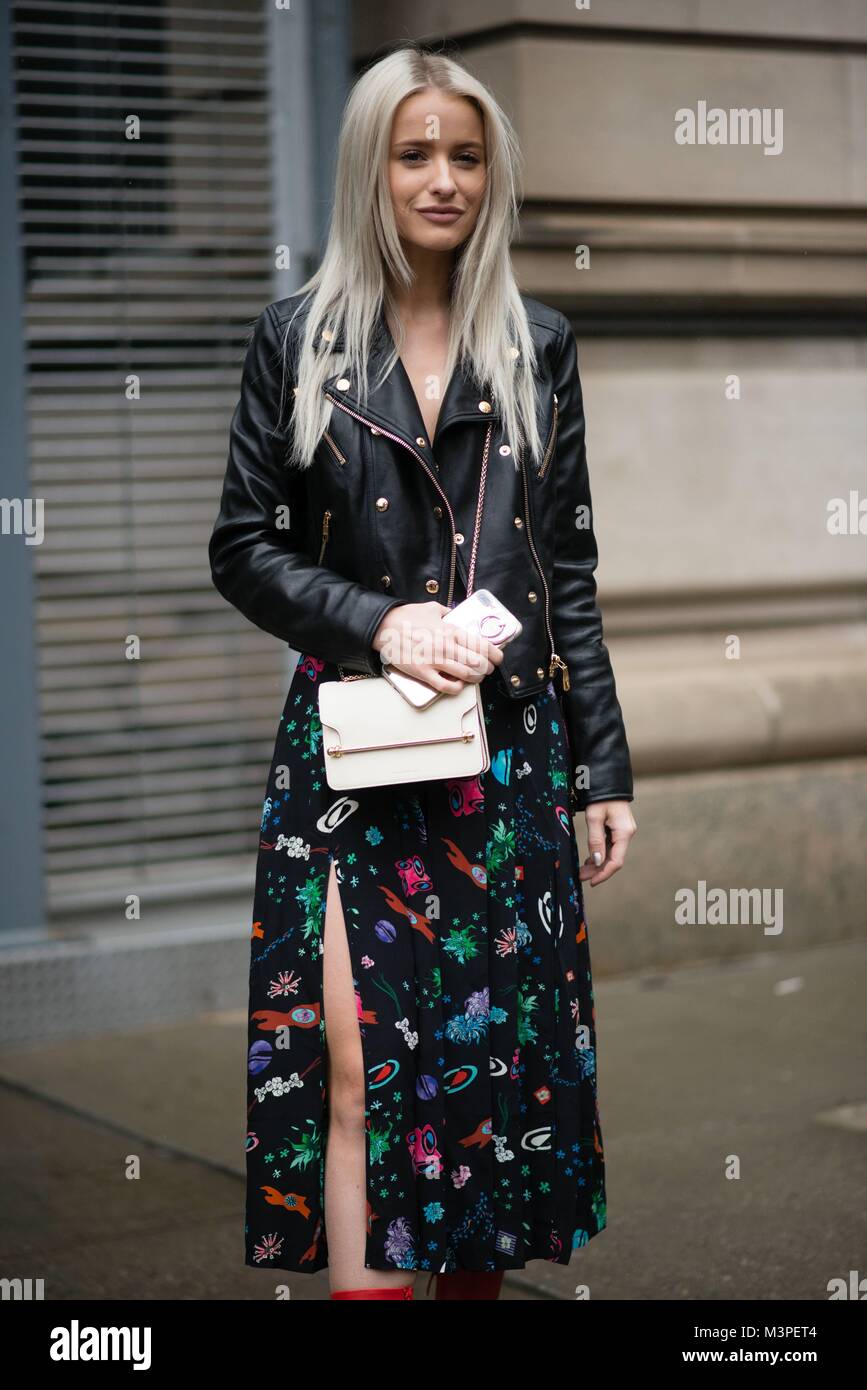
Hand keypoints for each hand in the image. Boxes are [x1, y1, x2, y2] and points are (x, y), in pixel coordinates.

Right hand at [372, 601, 503, 693]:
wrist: (383, 627)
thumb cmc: (407, 616)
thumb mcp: (432, 608)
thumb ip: (448, 613)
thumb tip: (457, 615)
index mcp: (451, 630)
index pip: (483, 645)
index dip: (496, 654)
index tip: (498, 658)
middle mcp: (447, 647)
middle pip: (479, 663)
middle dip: (488, 668)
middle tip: (488, 669)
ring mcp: (435, 661)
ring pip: (467, 675)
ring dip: (476, 678)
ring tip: (476, 677)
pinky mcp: (423, 673)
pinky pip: (447, 686)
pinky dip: (457, 688)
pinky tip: (459, 684)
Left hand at [579, 800, 636, 885]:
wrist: (607, 781)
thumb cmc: (600, 797)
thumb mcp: (594, 818)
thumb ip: (595, 840)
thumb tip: (597, 862)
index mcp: (624, 833)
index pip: (616, 861)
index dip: (604, 873)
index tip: (591, 882)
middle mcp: (627, 834)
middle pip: (614, 859)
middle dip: (598, 870)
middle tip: (581, 877)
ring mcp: (623, 832)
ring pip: (611, 853)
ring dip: (598, 863)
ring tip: (582, 871)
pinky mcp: (618, 829)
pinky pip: (610, 846)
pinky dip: (600, 854)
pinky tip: (590, 860)